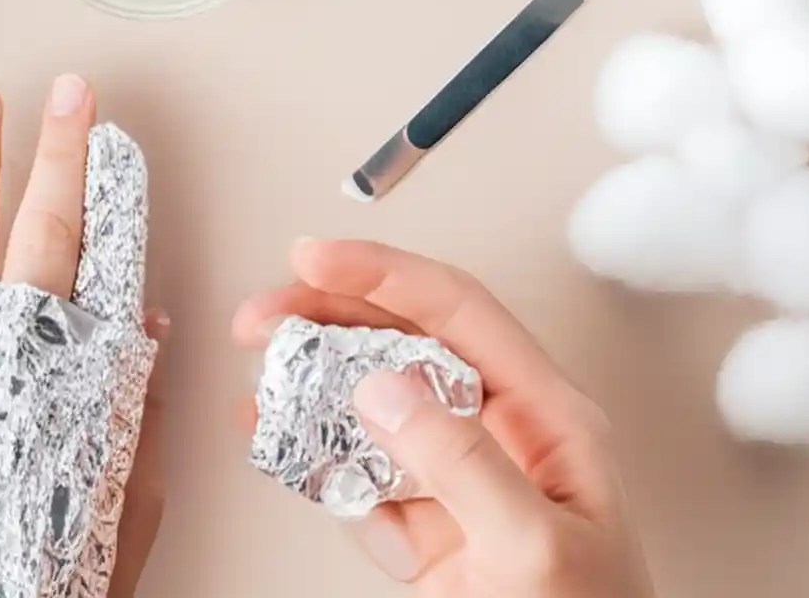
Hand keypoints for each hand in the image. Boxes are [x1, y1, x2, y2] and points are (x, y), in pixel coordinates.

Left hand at [0, 77, 166, 597]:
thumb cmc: (53, 582)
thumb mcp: (123, 507)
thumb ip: (134, 412)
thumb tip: (138, 328)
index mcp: (77, 406)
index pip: (102, 278)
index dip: (111, 203)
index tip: (116, 147)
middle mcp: (4, 390)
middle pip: (32, 252)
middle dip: (50, 163)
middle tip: (65, 95)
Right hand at [234, 239, 653, 597]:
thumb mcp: (534, 546)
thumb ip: (464, 463)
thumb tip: (386, 386)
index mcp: (546, 418)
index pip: (458, 313)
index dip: (383, 275)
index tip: (317, 262)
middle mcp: (500, 437)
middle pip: (404, 345)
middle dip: (329, 320)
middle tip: (265, 315)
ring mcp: (457, 482)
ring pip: (370, 407)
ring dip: (310, 388)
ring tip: (263, 379)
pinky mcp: (425, 528)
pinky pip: (356, 475)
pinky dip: (311, 458)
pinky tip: (282, 443)